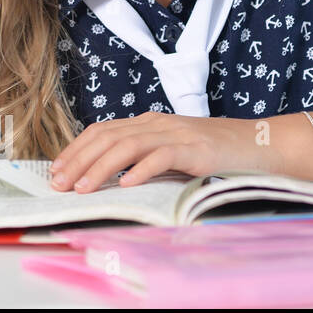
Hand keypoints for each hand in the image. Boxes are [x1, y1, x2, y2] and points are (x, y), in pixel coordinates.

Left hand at [48, 113, 274, 191]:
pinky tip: (126, 185)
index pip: (100, 131)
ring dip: (100, 168)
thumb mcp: (168, 150)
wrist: (257, 143)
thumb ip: (140, 156)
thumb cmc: (210, 152)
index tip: (55, 171)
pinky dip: (141, 170)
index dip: (74, 150)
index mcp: (145, 123)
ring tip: (83, 188)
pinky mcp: (194, 149)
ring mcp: (174, 134)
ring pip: (126, 146)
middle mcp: (154, 124)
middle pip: (105, 137)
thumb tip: (105, 177)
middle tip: (58, 184)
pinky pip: (161, 157)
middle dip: (77, 161)